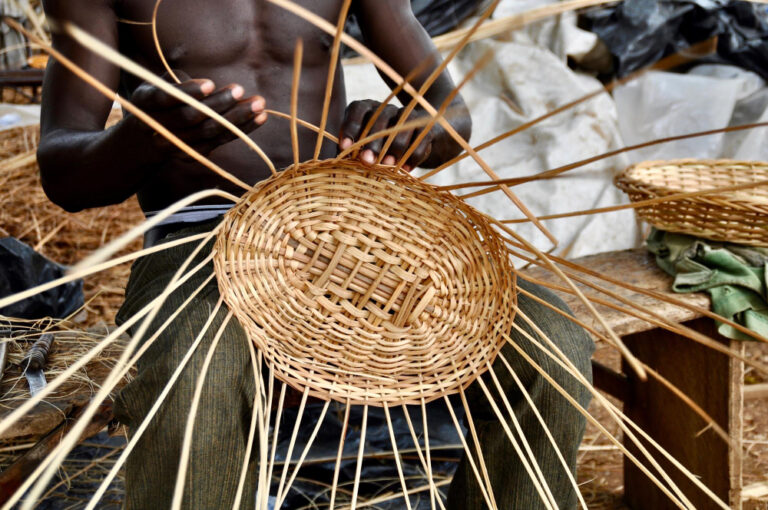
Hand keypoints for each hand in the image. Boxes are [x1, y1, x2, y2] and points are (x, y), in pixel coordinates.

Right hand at [126, 70, 266, 159]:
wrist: (147, 138)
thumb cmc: (159, 101)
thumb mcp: (157, 85)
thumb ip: (176, 82)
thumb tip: (208, 88)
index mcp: (145, 103)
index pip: (166, 98)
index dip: (188, 92)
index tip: (210, 83)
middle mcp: (158, 127)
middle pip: (191, 117)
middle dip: (218, 103)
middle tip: (240, 89)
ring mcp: (177, 144)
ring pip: (209, 131)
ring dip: (236, 117)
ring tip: (258, 103)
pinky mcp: (195, 154)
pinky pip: (221, 141)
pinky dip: (243, 129)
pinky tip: (260, 117)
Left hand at [339, 99, 433, 170]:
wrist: (418, 140)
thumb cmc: (382, 147)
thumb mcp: (366, 147)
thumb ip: (354, 151)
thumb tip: (341, 161)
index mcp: (368, 109)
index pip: (357, 109)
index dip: (350, 127)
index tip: (344, 147)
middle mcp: (387, 108)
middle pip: (379, 118)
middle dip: (372, 142)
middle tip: (367, 161)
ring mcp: (408, 115)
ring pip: (402, 126)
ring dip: (394, 147)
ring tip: (388, 165)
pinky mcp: (427, 126)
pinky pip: (422, 138)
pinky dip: (413, 155)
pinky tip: (405, 168)